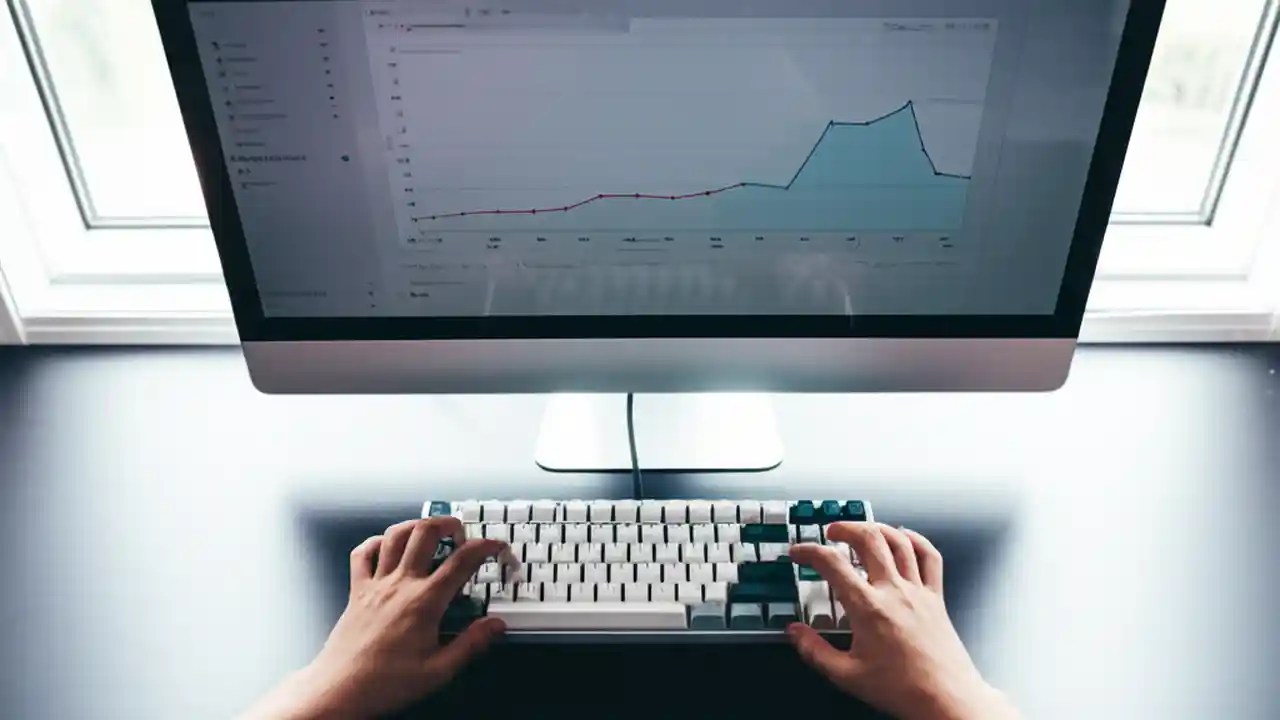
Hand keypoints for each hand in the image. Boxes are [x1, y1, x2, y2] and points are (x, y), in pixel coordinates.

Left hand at [241, 517, 506, 719]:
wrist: (340, 689)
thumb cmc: (385, 683)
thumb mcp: (438, 671)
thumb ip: (471, 644)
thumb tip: (495, 625)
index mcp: (424, 603)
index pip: (462, 561)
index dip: (485, 547)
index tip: (496, 547)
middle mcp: (400, 585)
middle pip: (426, 533)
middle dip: (449, 524)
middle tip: (461, 532)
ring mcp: (376, 584)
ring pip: (395, 535)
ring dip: (416, 525)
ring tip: (430, 530)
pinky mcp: (357, 591)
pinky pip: (363, 553)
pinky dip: (376, 543)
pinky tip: (387, 546)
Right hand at [788, 524, 1018, 719]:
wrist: (945, 700)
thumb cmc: (902, 689)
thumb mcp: (846, 676)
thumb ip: (815, 652)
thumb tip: (795, 633)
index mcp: (868, 609)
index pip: (832, 564)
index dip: (809, 551)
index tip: (799, 553)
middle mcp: (894, 592)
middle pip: (869, 539)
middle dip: (845, 528)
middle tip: (831, 532)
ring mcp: (918, 591)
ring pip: (898, 541)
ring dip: (876, 528)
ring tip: (862, 529)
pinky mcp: (936, 597)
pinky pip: (930, 557)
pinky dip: (916, 540)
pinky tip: (904, 537)